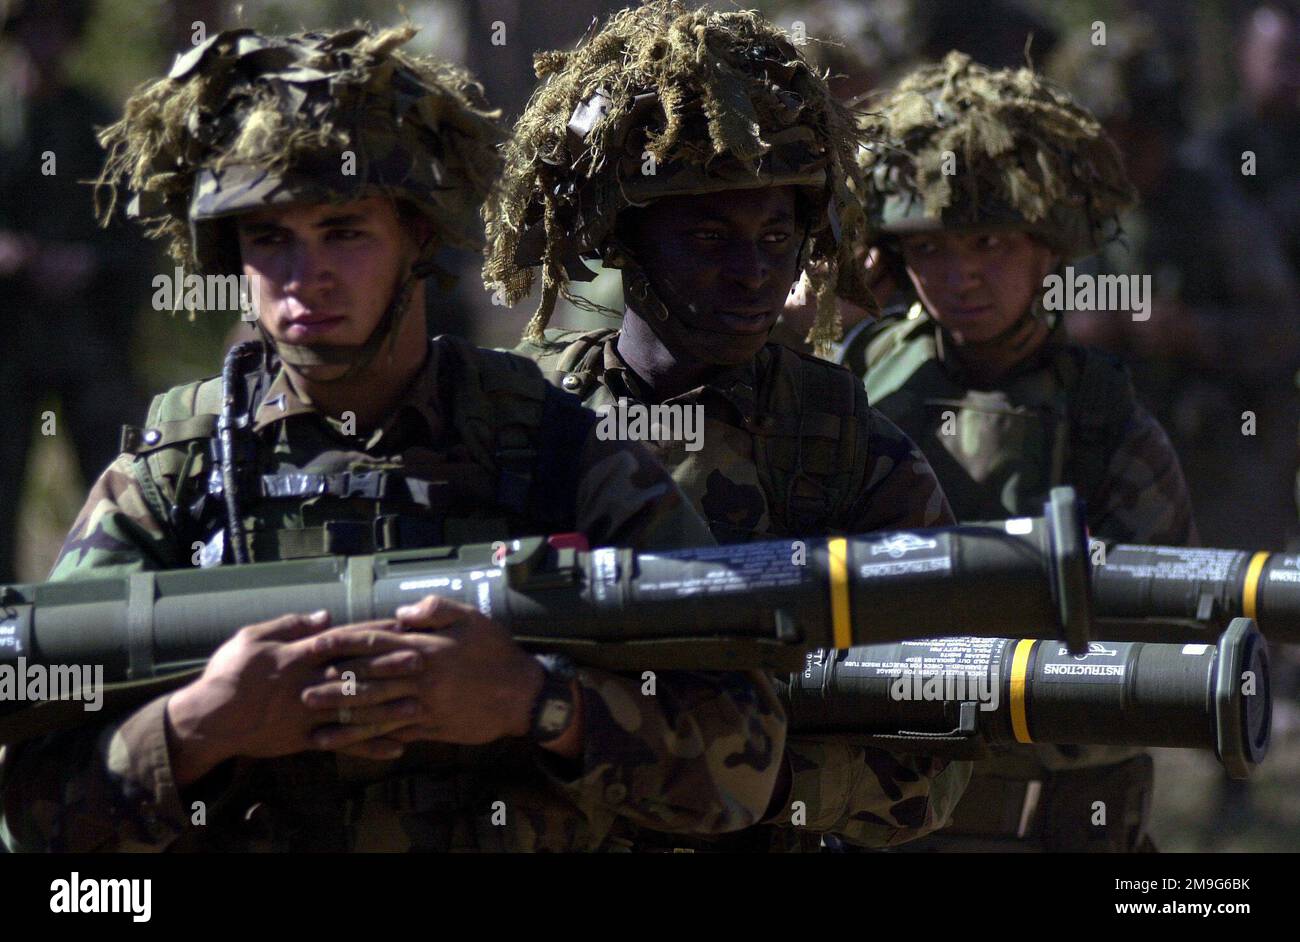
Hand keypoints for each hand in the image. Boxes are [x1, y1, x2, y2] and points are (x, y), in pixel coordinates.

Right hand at [164, 610, 425, 786]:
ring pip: (356, 709)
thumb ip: (290, 625)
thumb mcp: (251, 637)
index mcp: (299, 655)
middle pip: (357, 672)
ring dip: (389, 707)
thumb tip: (325, 615)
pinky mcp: (307, 739)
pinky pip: (345, 743)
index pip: (344, 640)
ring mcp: (311, 713)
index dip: (373, 633)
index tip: (401, 627)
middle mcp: (310, 682)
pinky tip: (396, 748)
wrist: (207, 721)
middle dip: (390, 666)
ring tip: (419, 706)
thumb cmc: (227, 675)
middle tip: (423, 660)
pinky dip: (371, 746)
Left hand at [301, 595, 549, 750]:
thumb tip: (399, 611)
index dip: (343, 642)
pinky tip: (348, 744)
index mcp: (426, 648)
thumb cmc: (497, 651)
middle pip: (367, 681)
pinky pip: (394, 734)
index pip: (376, 642)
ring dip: (343, 718)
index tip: (316, 642)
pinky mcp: (431, 728)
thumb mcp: (471, 617)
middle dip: (332, 685)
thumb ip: (434, 609)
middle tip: (300, 689)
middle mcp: (420, 678)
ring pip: (375, 712)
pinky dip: (369, 739)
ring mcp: (425, 706)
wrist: (523, 695)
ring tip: (314, 722)